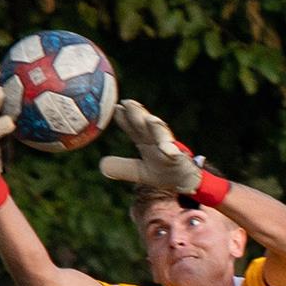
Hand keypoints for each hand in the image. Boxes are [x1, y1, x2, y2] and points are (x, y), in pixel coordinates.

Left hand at [99, 100, 230, 206]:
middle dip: (138, 113)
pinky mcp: (179, 159)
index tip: (115, 108)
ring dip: (156, 126)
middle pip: (145, 124)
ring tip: (150, 120)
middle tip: (128, 103)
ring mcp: (169, 147)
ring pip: (162, 134)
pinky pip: (176, 154)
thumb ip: (122, 167)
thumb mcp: (139, 172)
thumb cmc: (162, 172)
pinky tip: (169, 151)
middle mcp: (156, 140)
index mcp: (146, 140)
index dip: (124, 118)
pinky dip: (172, 151)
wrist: (184, 182)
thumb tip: (101, 166)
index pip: (133, 127)